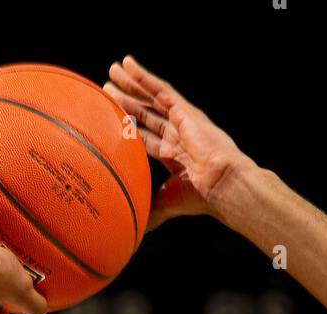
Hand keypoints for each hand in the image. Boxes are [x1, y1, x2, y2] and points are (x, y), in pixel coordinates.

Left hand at [104, 55, 254, 231]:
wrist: (220, 184)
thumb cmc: (199, 198)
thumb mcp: (166, 204)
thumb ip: (149, 213)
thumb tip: (130, 235)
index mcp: (175, 155)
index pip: (146, 137)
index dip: (129, 127)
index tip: (111, 119)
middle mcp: (178, 134)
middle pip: (145, 114)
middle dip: (127, 101)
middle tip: (106, 87)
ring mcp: (181, 120)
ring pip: (150, 98)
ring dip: (130, 84)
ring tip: (112, 70)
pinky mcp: (184, 110)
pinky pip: (159, 88)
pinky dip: (143, 76)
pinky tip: (128, 64)